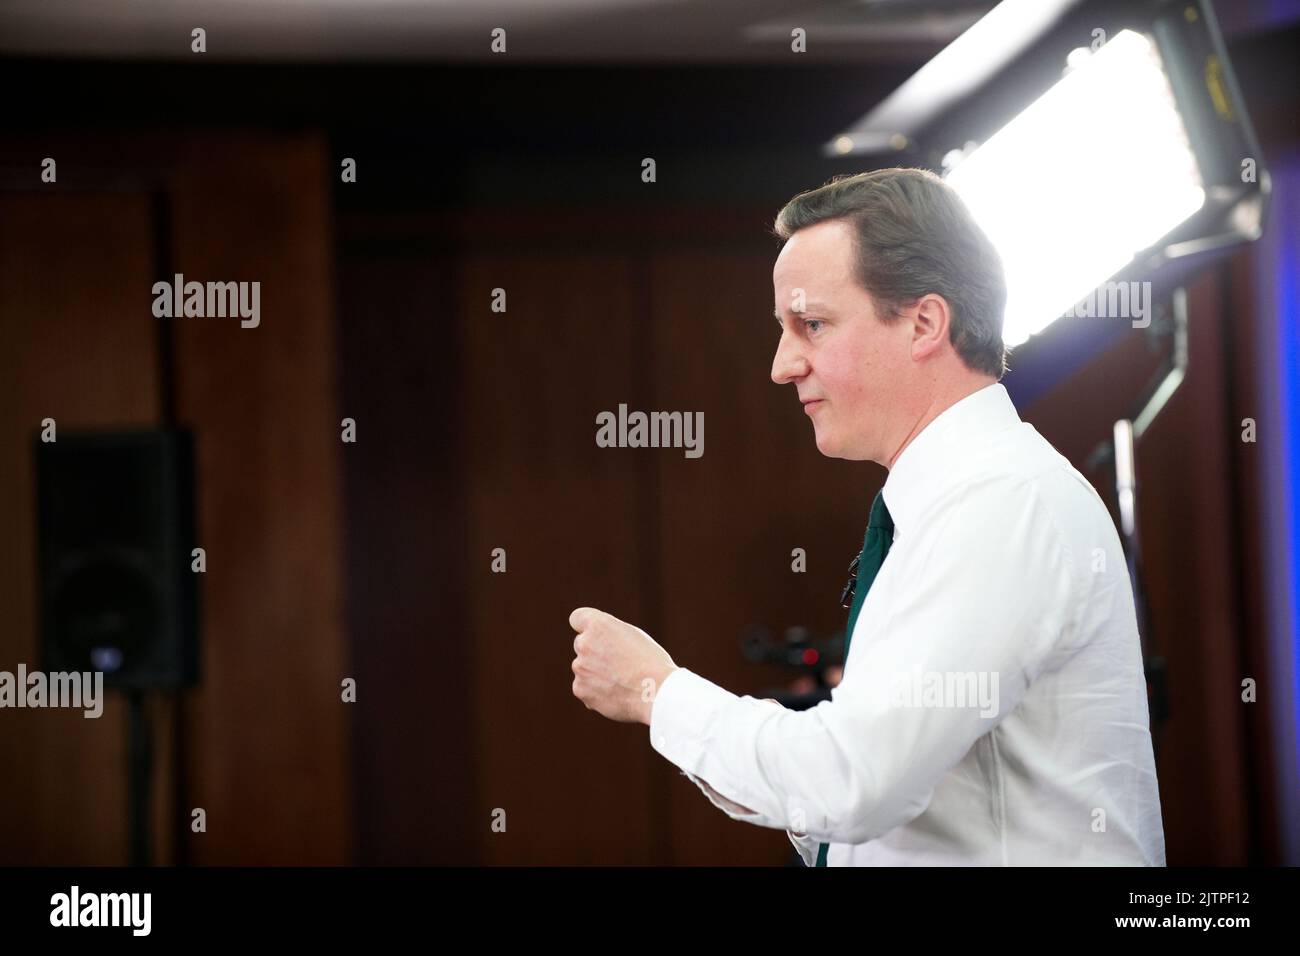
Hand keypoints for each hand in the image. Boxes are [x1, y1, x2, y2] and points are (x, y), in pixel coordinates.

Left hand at [570, 607, 677, 724]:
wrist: (655, 692)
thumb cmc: (650, 662)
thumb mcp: (632, 635)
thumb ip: (609, 634)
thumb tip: (595, 643)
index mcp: (597, 624)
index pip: (577, 618)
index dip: (585, 626)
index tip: (594, 634)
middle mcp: (584, 643)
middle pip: (582, 644)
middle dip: (594, 652)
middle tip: (618, 663)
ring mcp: (580, 667)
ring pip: (583, 668)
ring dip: (595, 673)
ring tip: (621, 681)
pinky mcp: (580, 689)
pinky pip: (584, 688)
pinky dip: (595, 692)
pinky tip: (615, 693)